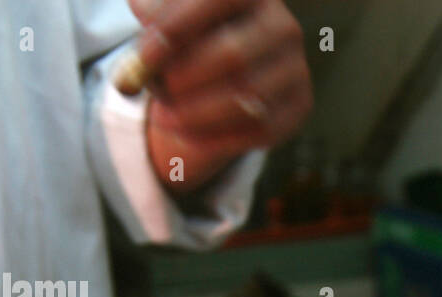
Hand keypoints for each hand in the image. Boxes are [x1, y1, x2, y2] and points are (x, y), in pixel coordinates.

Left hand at [131, 0, 313, 191]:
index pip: (217, 1)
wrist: (234, 69)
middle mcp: (283, 27)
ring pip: (246, 99)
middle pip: (234, 54)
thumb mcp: (173, 16)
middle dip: (186, 78)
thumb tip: (144, 13)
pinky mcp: (297, 108)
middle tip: (154, 91)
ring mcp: (295, 70)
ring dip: (196, 113)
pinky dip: (214, 137)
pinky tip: (183, 133)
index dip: (178, 27)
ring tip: (162, 117)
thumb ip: (157, 13)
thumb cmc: (196, 34)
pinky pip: (256, 131)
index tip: (144, 55)